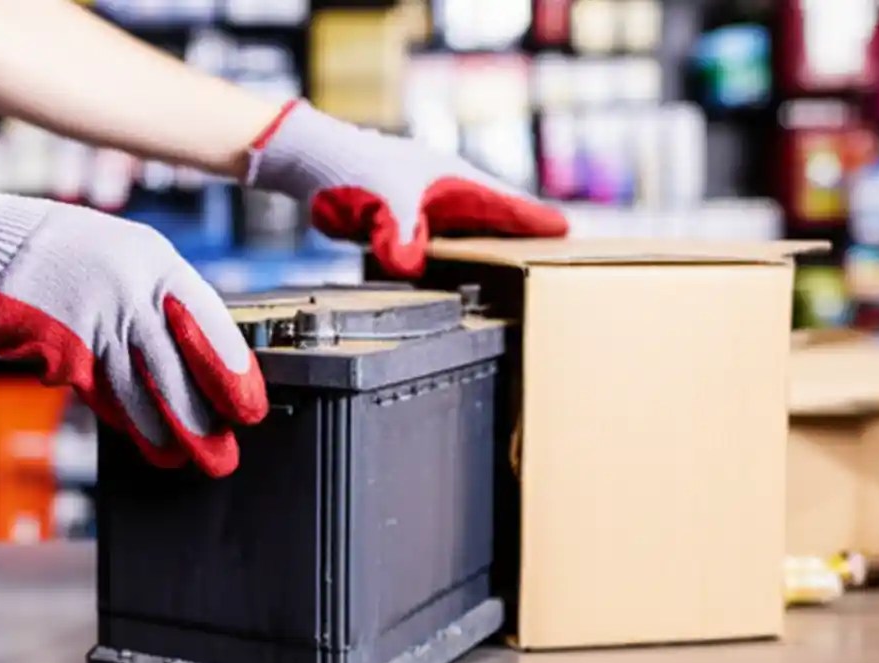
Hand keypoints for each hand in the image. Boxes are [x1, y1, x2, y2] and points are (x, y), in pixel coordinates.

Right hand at [0, 164, 267, 477]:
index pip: (209, 323)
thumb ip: (167, 301)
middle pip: (174, 370)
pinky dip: (119, 417)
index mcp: (156, 264)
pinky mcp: (58, 348)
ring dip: (160, 431)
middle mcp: (128, 290)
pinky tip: (138, 435)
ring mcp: (91, 320)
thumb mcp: (132, 256)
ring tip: (179, 456)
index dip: (232, 371)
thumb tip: (208, 356)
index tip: (248, 406)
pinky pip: (98, 392)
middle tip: (221, 454)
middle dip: (201, 420)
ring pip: (136, 391)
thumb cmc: (73, 253)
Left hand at [247, 101, 568, 276]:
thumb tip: (408, 264)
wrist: (313, 163)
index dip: (535, 222)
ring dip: (491, 253)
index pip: (505, 205)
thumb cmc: (352, 170)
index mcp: (454, 182)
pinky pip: (441, 247)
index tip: (566, 234)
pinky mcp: (407, 224)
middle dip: (523, 239)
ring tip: (519, 278)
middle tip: (556, 261)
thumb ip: (398, 236)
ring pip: (469, 236)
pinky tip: (460, 282)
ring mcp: (428, 209)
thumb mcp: (382, 203)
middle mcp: (448, 195)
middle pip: (495, 220)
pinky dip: (456, 262)